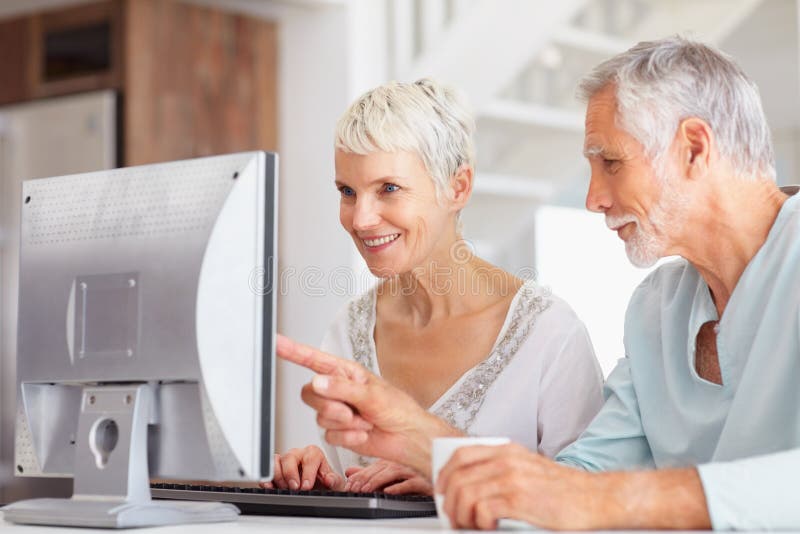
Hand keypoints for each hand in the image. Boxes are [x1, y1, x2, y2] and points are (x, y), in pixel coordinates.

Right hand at [259, 446, 343, 490]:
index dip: (308, 472)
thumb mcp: (334, 483)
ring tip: (285, 488)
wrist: (317, 490)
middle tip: (295, 487)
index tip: (307, 486)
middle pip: (290, 457)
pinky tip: (271, 486)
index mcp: (314, 454)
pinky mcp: (276, 469)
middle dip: (291, 474)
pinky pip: (268, 468)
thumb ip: (334, 481)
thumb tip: (329, 479)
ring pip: (277, 461)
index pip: (310, 458)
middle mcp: (299, 454)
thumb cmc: (324, 483)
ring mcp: (286, 461)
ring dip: (279, 476)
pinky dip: (267, 478)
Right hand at [276, 334, 462, 475]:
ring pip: (320, 416)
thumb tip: (318, 382)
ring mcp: (337, 411)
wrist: (407, 437)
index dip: (293, 351)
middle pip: (310, 393)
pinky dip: (348, 435)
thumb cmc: (398, 409)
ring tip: (364, 420)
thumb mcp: (371, 393)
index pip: (313, 360)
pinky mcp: (339, 431)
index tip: (276, 343)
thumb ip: (342, 388)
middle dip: (330, 404)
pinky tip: (363, 432)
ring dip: (344, 422)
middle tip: (349, 409)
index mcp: (345, 373)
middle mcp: (338, 390)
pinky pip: (329, 434)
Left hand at [343, 460, 432, 494]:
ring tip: (366, 490)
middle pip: (380, 469)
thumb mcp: (387, 476)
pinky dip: (399, 487)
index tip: (348, 486)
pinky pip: (410, 482)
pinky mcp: (424, 480)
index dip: (359, 476)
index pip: (372, 467)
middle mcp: (402, 464)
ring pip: (392, 473)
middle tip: (353, 489)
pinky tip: (388, 491)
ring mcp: (413, 470)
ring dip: (377, 482)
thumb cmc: (414, 478)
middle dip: (364, 480)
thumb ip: (369, 473)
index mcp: (392, 462)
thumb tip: (349, 472)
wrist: (440, 481)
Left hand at [435, 443, 605, 529]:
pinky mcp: (519, 500)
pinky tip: (489, 527)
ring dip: (461, 515)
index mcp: (506, 451)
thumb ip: (502, 468)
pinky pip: (482, 510)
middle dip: (448, 500)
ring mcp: (512, 479)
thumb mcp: (528, 467)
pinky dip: (479, 523)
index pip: (461, 455)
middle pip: (457, 476)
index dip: (445, 474)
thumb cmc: (564, 489)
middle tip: (453, 517)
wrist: (595, 498)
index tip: (441, 490)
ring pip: (465, 494)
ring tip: (469, 526)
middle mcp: (506, 461)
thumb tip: (472, 485)